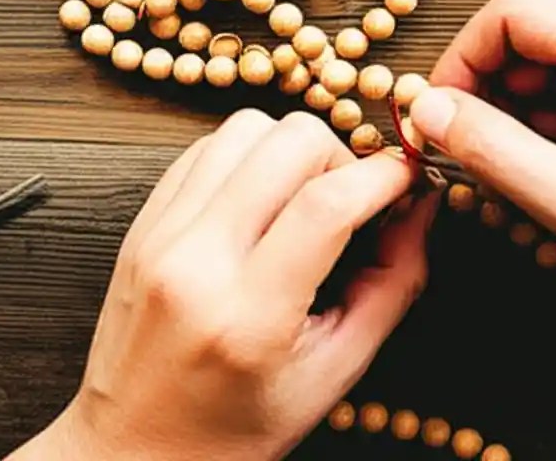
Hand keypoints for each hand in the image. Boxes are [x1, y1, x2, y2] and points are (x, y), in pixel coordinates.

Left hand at [10, 110, 435, 460]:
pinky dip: (248, 157)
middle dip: (342, 157)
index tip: (409, 182)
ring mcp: (160, 236)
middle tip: (353, 200)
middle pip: (289, 142)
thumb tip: (422, 206)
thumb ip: (392, 283)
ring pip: (246, 127)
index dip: (385, 177)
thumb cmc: (236, 425)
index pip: (328, 204)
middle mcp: (195, 263)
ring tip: (305, 198)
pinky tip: (263, 200)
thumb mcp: (335, 371)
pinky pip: (206, 147)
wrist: (132, 448)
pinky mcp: (142, 223)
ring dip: (292, 149)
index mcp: (249, 316)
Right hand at [409, 0, 555, 459]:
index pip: (516, 13)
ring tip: (514, 209)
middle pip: (528, 54)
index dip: (462, 58)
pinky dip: (545, 165)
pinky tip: (545, 216)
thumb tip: (429, 107)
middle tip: (464, 171)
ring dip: (515, 149)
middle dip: (487, 112)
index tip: (435, 115)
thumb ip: (491, 148)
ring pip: (545, 97)